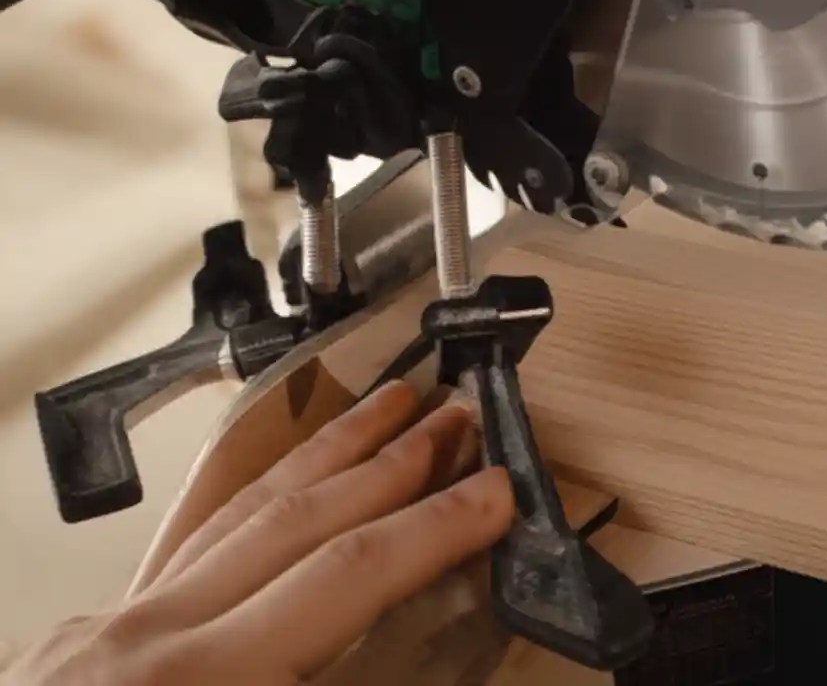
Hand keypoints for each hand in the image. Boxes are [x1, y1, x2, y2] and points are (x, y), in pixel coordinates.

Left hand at [1, 381, 514, 685]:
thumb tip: (421, 670)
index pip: (344, 578)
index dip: (433, 531)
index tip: (497, 494)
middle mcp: (148, 643)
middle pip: (295, 523)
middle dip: (388, 464)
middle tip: (455, 419)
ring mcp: (107, 630)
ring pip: (235, 517)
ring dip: (324, 460)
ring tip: (386, 412)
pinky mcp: (85, 636)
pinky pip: (183, 547)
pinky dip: (247, 499)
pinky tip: (279, 477)